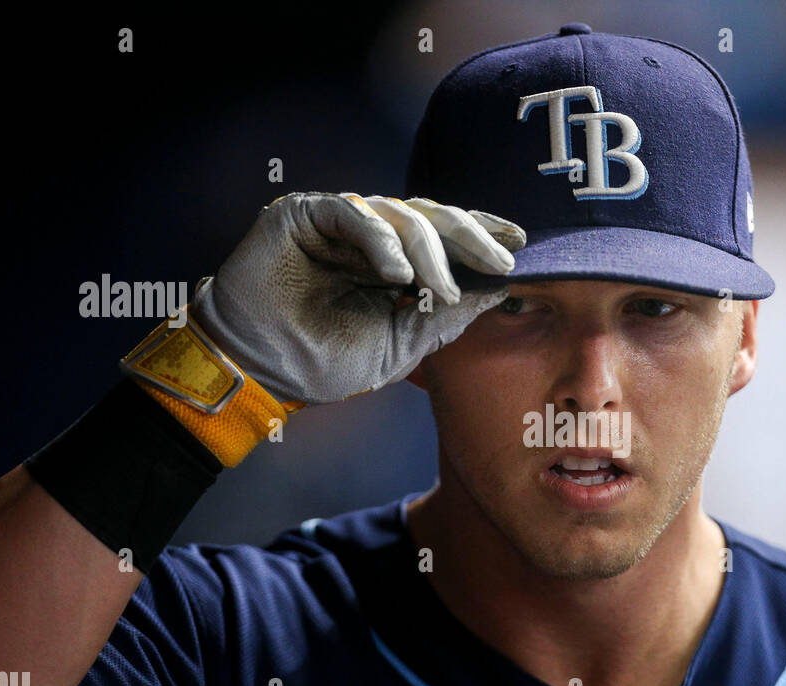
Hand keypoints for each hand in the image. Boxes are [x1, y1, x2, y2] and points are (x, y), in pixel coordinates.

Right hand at [191, 191, 525, 404]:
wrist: (264, 373)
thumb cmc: (325, 362)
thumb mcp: (403, 345)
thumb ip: (446, 317)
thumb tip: (499, 291)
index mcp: (394, 262)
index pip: (446, 237)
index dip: (481, 235)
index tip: (521, 245)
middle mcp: (370, 236)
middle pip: (432, 217)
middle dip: (471, 238)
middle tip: (501, 262)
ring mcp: (338, 221)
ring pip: (400, 215)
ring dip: (429, 253)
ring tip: (440, 290)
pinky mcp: (305, 213)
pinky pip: (353, 213)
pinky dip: (380, 241)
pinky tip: (397, 274)